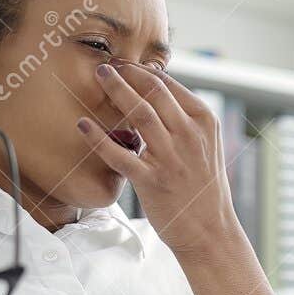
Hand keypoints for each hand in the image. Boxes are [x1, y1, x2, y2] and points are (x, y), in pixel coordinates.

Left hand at [75, 60, 242, 258]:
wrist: (210, 230)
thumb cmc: (203, 187)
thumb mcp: (206, 145)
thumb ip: (184, 120)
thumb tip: (157, 95)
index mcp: (203, 121)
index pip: (169, 85)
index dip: (142, 70)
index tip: (124, 64)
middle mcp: (189, 135)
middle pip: (153, 92)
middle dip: (127, 73)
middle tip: (105, 65)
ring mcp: (170, 157)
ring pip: (138, 114)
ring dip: (115, 91)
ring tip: (98, 77)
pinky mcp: (151, 180)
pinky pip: (119, 154)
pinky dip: (98, 138)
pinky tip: (83, 125)